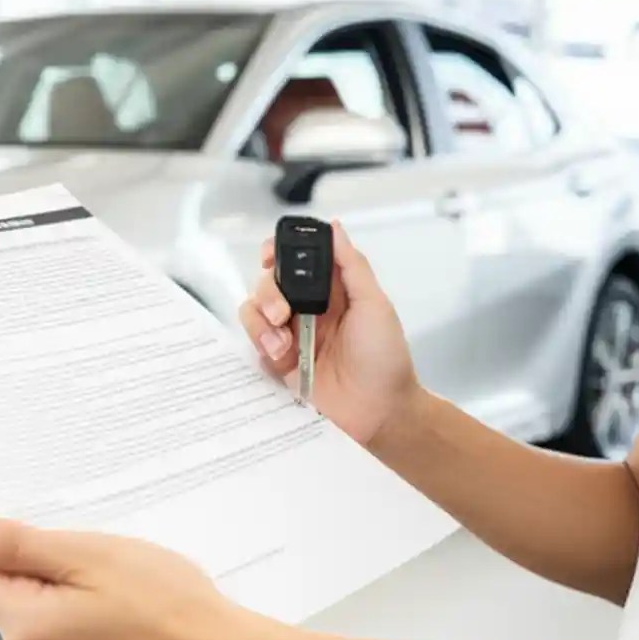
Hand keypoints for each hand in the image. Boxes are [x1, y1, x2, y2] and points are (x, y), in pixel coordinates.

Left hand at [0, 515, 300, 639]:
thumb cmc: (170, 610)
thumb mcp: (88, 554)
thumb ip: (15, 544)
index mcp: (26, 628)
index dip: (8, 543)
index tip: (44, 536)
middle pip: (10, 594)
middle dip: (46, 568)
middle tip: (97, 563)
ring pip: (42, 614)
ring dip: (70, 594)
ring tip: (120, 591)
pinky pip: (69, 637)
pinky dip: (89, 620)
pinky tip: (125, 614)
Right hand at [239, 220, 419, 447]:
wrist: (379, 411)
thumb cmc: (385, 358)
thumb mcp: (375, 305)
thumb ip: (352, 266)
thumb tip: (334, 228)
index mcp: (329, 290)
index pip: (293, 261)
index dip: (275, 252)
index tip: (268, 256)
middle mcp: (305, 309)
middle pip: (267, 284)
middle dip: (267, 294)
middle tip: (283, 313)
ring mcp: (290, 336)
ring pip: (253, 313)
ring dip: (260, 323)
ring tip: (283, 344)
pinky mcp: (279, 363)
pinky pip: (254, 345)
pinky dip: (262, 347)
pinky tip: (283, 359)